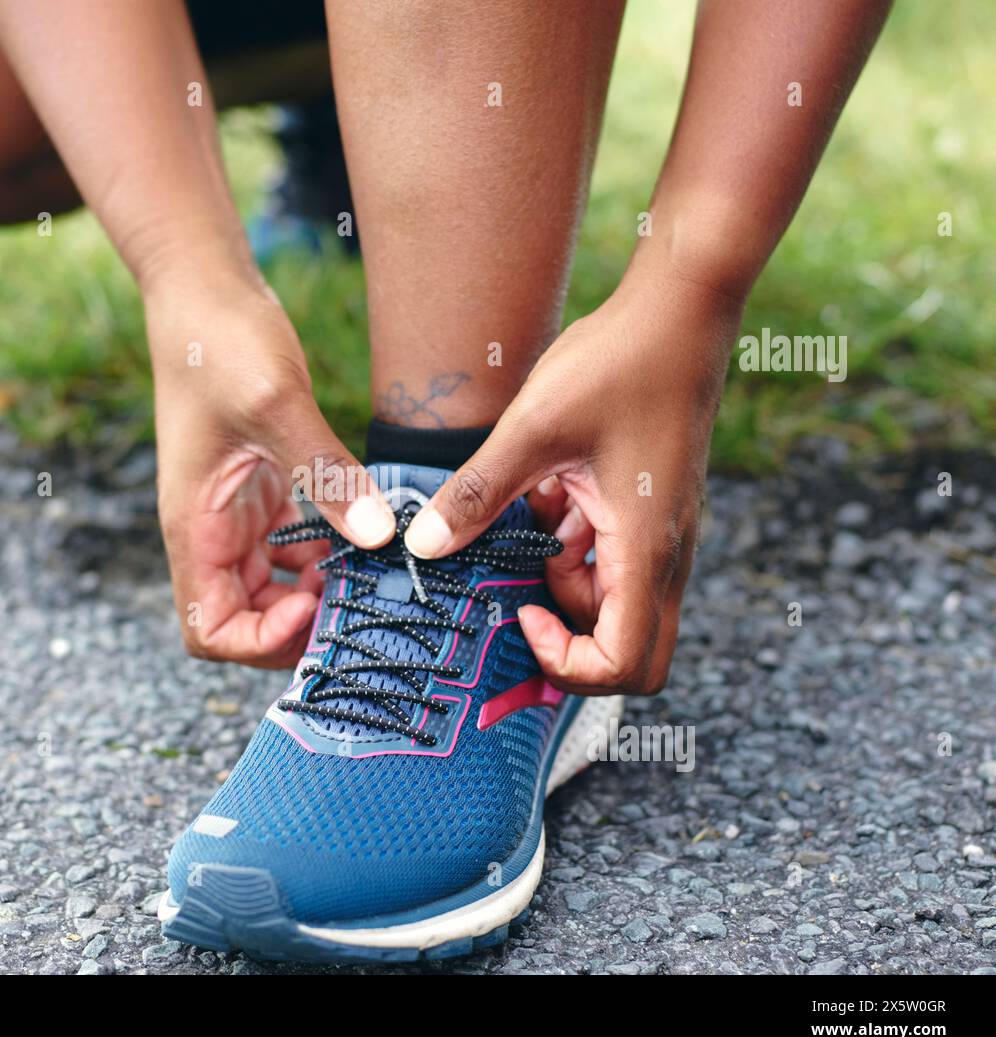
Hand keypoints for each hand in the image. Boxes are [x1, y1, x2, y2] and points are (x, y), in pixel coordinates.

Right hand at [149, 274, 394, 667]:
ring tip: (376, 569)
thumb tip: (379, 538)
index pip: (210, 630)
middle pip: (249, 621)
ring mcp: (237, 514)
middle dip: (304, 624)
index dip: (262, 639)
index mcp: (194, 528)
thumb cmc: (220, 342)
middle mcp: (211, 533)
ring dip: (322, 591)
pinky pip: (296, 547)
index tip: (314, 605)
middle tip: (364, 597)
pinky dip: (331, 553)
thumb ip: (326, 474)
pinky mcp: (264, 491)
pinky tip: (371, 530)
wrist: (205, 290)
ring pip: (277, 588)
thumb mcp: (277, 404)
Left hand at [403, 267, 743, 694]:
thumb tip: (422, 546)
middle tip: (520, 599)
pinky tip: (546, 496)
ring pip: (617, 604)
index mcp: (645, 549)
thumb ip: (477, 493)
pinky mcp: (653, 510)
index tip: (523, 613)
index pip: (627, 664)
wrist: (679, 309)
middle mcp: (666, 554)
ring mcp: (664, 534)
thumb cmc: (617, 364)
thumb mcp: (531, 430)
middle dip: (571, 643)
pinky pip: (614, 560)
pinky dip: (574, 548)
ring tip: (528, 525)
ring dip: (565, 584)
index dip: (569, 662)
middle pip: (634, 653)